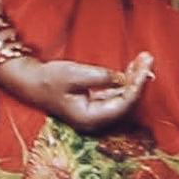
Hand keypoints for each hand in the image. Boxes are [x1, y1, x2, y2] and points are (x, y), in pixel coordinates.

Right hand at [0, 50, 145, 132]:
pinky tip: (132, 67)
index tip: (145, 66)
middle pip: (126, 102)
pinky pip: (116, 94)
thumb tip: (123, 78)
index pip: (123, 104)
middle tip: (148, 58)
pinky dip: (124, 81)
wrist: (30, 81)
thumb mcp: (74, 74)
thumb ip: (101, 77)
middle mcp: (96, 121)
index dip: (136, 85)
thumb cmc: (48, 78)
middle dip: (138, 80)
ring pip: (122, 98)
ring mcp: (96, 113)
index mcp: (90, 118)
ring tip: (144, 59)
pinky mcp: (95, 105)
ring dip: (133, 79)